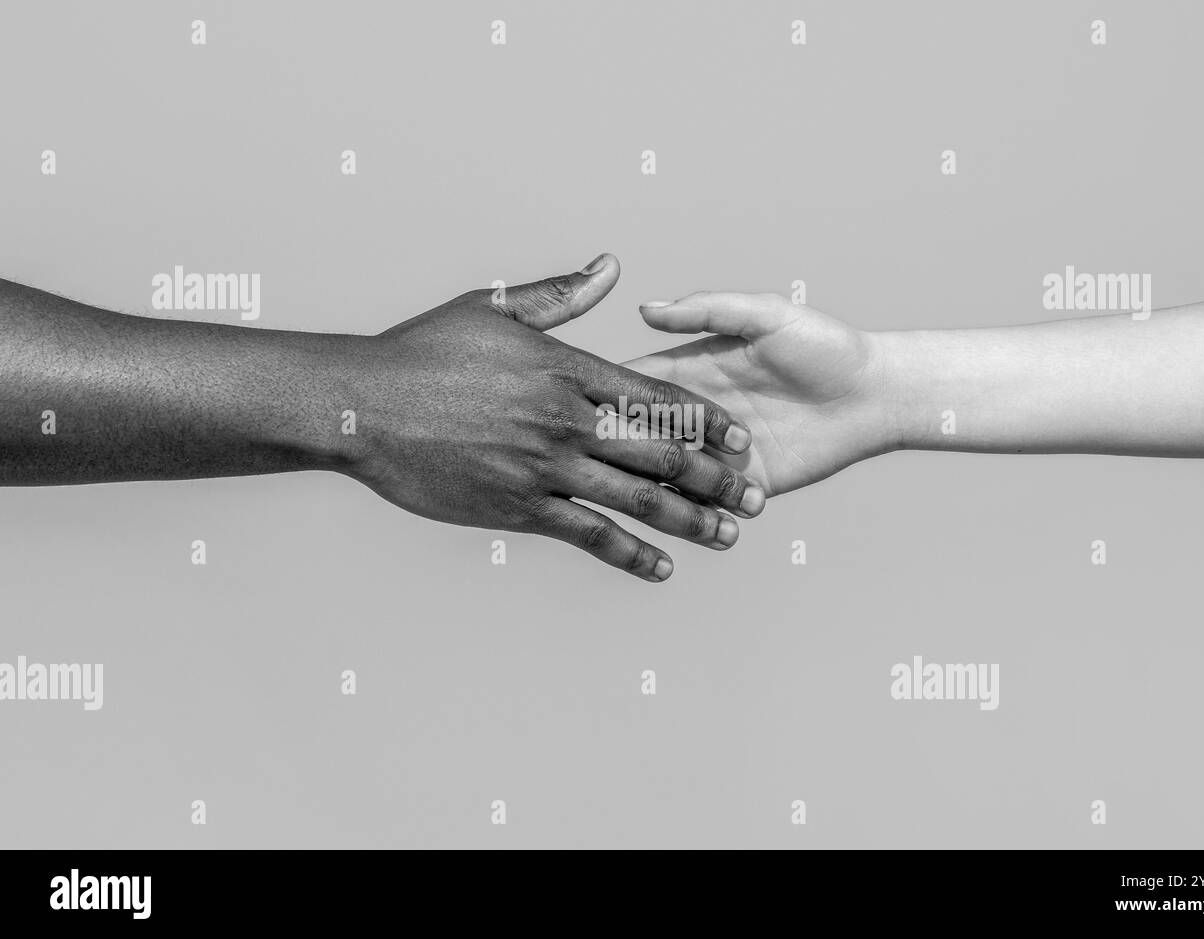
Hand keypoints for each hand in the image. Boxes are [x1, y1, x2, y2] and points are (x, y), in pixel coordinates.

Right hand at [334, 257, 765, 580]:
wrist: (362, 406)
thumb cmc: (424, 352)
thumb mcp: (495, 308)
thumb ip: (562, 295)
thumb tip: (612, 265)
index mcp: (569, 369)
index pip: (660, 398)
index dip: (709, 423)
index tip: (742, 439)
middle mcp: (568, 420)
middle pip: (663, 454)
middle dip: (715, 478)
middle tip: (752, 497)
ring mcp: (546, 468)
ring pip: (637, 500)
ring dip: (689, 521)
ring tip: (726, 537)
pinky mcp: (519, 507)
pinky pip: (589, 535)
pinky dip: (629, 554)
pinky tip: (660, 567)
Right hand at [625, 291, 896, 495]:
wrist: (876, 394)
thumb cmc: (824, 345)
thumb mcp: (765, 316)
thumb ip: (708, 310)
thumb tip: (646, 309)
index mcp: (689, 370)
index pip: (631, 385)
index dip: (604, 396)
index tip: (579, 408)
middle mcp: (695, 414)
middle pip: (638, 436)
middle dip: (621, 448)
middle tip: (612, 457)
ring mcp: (716, 454)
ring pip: (666, 477)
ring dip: (654, 486)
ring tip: (654, 487)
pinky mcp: (743, 485)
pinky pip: (706, 506)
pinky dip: (695, 514)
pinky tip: (692, 510)